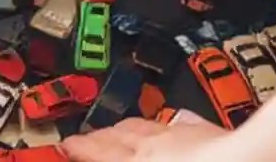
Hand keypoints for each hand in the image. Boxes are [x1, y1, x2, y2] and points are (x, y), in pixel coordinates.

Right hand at [60, 113, 227, 161]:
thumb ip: (131, 154)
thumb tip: (124, 148)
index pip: (101, 154)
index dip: (81, 149)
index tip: (67, 145)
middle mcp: (155, 147)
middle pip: (116, 138)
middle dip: (95, 138)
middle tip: (81, 136)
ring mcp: (181, 137)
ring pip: (143, 127)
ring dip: (123, 127)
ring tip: (114, 128)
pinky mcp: (207, 133)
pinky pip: (176, 123)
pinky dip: (164, 124)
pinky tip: (169, 121)